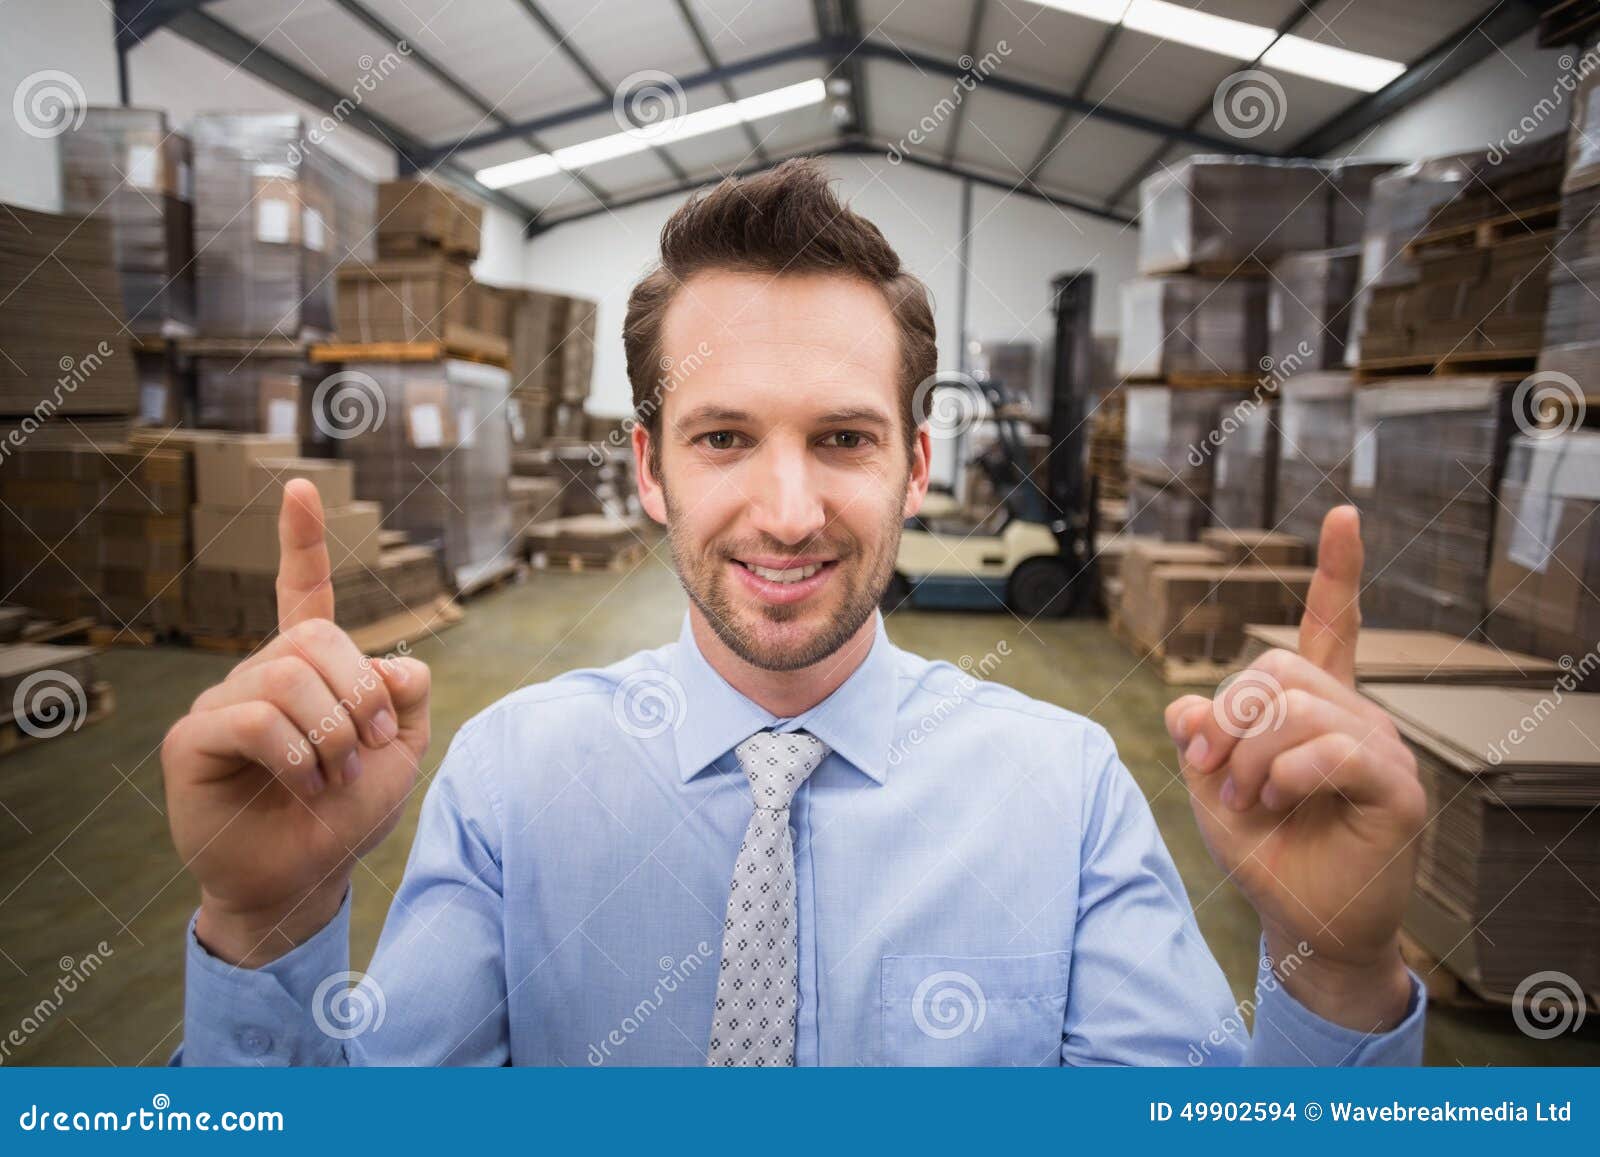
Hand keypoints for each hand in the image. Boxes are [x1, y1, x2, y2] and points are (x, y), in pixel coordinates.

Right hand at [162, 480, 430, 966]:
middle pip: (315, 638)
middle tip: (375, 748)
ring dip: (333, 734)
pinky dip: (296, 755)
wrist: (307, 879)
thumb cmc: (348, 813)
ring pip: (287, 676)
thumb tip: (396, 662)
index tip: (300, 487)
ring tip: (338, 777)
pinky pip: (252, 719)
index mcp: (310, 667)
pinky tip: (306, 785)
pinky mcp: (192, 739)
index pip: (303, 591)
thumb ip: (408, 696)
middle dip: (361, 695)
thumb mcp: (403, 751)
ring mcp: (222, 703)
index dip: (302, 540)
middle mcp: (261, 674)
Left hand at [1163, 506, 1424, 1030]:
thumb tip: (1187, 704)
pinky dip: (1286, 774)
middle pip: (1276, 669)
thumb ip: (1199, 737)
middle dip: (1227, 719)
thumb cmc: (1265, 853)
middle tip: (1214, 775)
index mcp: (1317, 706)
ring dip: (1249, 757)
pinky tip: (1275, 801)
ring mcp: (1383, 748)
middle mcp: (1356, 715)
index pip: (1329, 625)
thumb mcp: (1209, 788)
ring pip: (1297, 707)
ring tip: (1245, 800)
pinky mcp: (1398, 788)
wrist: (1302, 924)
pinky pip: (1332, 748)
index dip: (1337, 571)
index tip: (1345, 513)